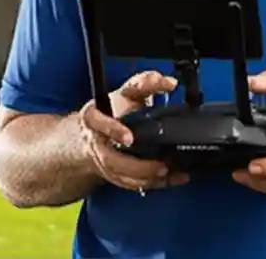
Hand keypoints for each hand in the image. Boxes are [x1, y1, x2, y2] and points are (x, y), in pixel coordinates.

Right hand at [78, 70, 190, 193]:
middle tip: (160, 165)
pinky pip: (133, 184)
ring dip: (146, 177)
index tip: (129, 138)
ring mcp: (103, 162)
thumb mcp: (125, 94)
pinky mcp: (114, 175)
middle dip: (136, 166)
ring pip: (122, 176)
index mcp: (94, 118)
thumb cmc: (110, 113)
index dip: (112, 130)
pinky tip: (174, 177)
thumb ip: (144, 84)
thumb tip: (166, 81)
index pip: (97, 122)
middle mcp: (96, 143)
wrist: (91, 136)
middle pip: (111, 160)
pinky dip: (155, 183)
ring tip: (168, 171)